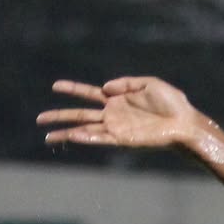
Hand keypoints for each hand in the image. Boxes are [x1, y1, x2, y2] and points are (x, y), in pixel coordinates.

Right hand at [39, 75, 199, 148]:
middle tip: (39, 119)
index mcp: (117, 99)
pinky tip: (73, 137)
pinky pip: (100, 138)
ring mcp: (116, 128)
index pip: (88, 93)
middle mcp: (113, 115)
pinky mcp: (124, 140)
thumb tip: (104, 88)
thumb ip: (125, 83)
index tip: (54, 86)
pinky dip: (86, 138)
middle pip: (79, 115)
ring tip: (46, 136)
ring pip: (85, 130)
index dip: (71, 89)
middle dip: (59, 117)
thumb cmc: (171, 103)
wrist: (184, 123)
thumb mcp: (148, 83)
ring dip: (66, 133)